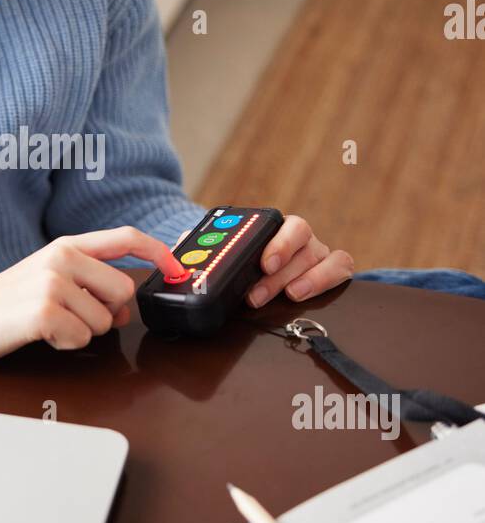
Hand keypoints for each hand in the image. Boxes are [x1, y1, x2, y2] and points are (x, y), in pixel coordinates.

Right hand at [0, 227, 187, 366]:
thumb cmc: (3, 304)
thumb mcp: (49, 281)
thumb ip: (88, 284)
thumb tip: (123, 307)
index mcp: (66, 246)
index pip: (126, 237)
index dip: (159, 252)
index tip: (176, 268)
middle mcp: (62, 257)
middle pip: (123, 291)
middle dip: (106, 314)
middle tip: (71, 317)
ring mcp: (53, 282)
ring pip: (104, 321)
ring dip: (81, 333)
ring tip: (48, 325)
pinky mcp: (44, 310)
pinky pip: (81, 338)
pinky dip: (65, 345)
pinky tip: (40, 335)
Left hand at [172, 214, 353, 309]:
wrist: (252, 273)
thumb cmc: (237, 261)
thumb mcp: (219, 253)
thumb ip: (202, 247)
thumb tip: (180, 246)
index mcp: (276, 229)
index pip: (289, 226)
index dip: (280, 244)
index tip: (264, 264)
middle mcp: (301, 239)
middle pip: (304, 245)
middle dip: (280, 273)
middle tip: (257, 294)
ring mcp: (317, 254)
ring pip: (324, 258)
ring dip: (305, 279)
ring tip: (286, 296)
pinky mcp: (331, 270)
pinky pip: (342, 269)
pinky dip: (327, 279)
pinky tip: (305, 293)